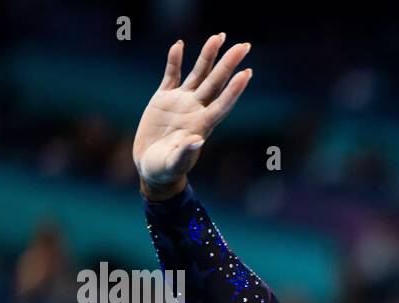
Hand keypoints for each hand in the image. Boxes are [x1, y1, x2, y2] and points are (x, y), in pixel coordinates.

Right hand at [133, 33, 251, 198]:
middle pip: (216, 82)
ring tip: (219, 37)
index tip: (247, 74)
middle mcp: (196, 110)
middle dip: (229, 64)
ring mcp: (181, 102)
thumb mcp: (174, 164)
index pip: (223, 103)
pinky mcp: (163, 99)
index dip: (235, 89)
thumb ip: (185, 153)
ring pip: (198, 74)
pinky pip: (171, 75)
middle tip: (244, 45)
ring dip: (208, 56)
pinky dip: (174, 61)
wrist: (151, 167)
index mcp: (202, 125)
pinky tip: (179, 45)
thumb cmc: (165, 170)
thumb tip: (197, 141)